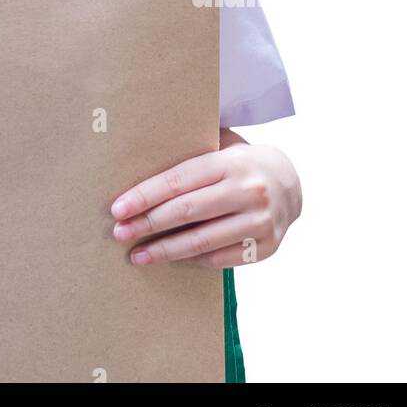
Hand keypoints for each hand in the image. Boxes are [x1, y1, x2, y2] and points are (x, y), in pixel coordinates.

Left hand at [109, 130, 301, 268]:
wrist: (289, 183)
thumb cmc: (238, 163)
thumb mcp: (220, 146)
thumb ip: (189, 151)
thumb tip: (135, 159)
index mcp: (230, 162)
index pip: (178, 181)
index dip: (144, 196)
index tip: (117, 208)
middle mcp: (247, 191)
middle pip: (185, 212)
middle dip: (146, 224)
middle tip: (119, 233)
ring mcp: (259, 222)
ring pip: (200, 241)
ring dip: (163, 250)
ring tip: (137, 256)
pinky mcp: (265, 247)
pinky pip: (218, 259)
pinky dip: (190, 260)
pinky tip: (169, 259)